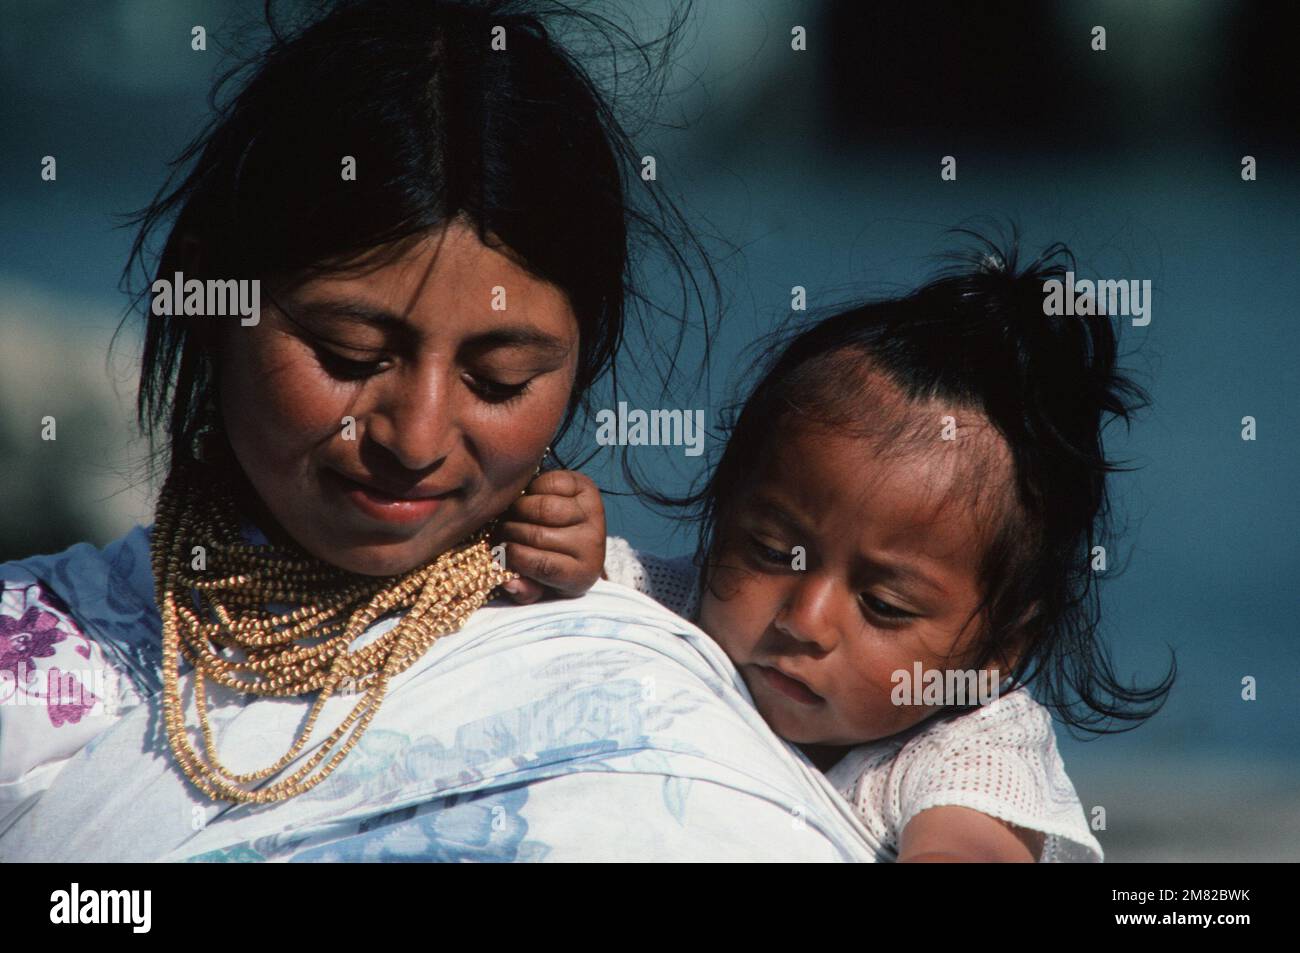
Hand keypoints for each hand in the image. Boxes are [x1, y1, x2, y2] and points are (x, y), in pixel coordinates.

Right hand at [495, 469, 605, 603]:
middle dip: (509, 532)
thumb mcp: (539, 587)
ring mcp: (593, 513)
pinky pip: (551, 483)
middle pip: (538, 535)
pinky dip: (533, 488)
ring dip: (518, 509)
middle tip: (500, 531)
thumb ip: (523, 591)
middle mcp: (593, 544)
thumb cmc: (551, 564)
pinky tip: (531, 497)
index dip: (515, 557)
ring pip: (543, 507)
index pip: (545, 566)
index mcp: (582, 574)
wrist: (578, 535)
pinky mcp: (587, 487)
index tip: (500, 551)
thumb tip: (508, 582)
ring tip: (512, 515)